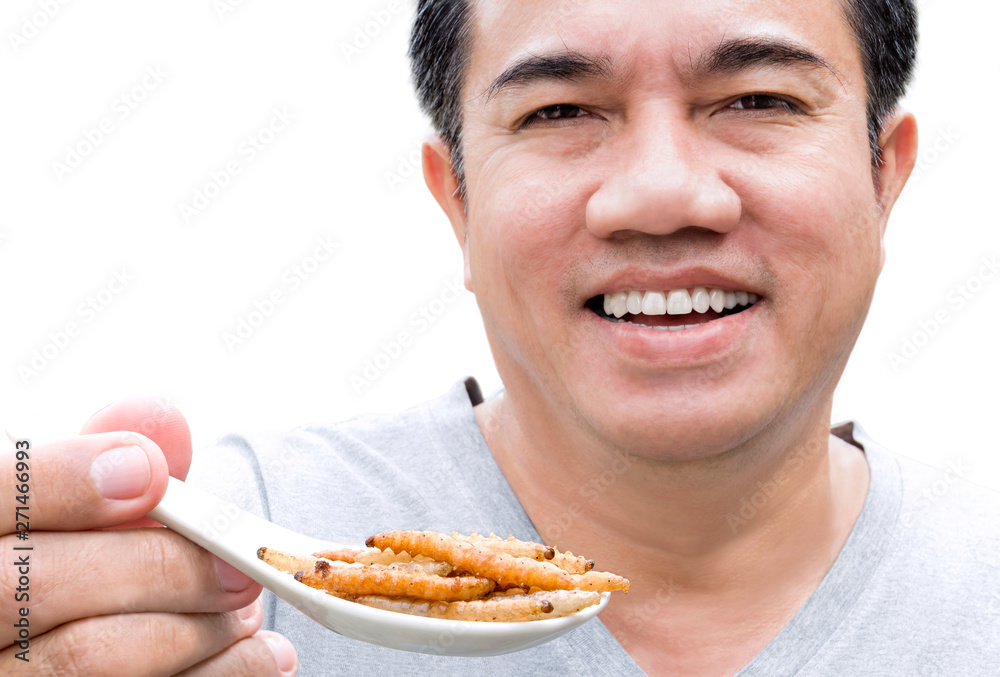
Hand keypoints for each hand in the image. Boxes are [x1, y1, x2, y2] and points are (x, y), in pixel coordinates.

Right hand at [0, 399, 297, 675]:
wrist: (44, 652)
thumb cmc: (64, 572)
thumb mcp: (67, 518)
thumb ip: (102, 469)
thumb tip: (166, 419)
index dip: (70, 480)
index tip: (150, 473)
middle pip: (42, 583)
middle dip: (164, 567)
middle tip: (240, 566)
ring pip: (87, 657)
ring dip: (196, 630)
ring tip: (247, 612)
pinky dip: (216, 676)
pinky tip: (255, 657)